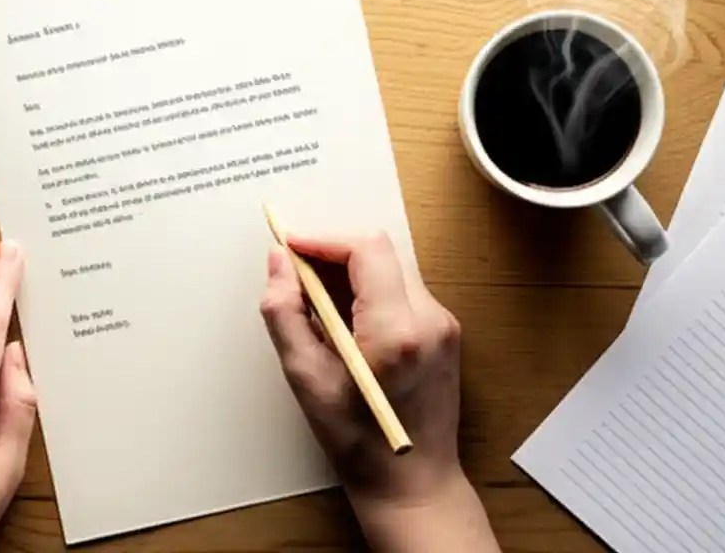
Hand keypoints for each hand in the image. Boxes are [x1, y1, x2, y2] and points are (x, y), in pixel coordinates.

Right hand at [259, 234, 497, 551]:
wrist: (413, 484)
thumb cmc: (358, 444)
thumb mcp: (306, 379)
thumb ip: (285, 313)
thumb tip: (278, 263)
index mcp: (399, 332)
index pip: (365, 250)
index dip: (322, 240)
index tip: (289, 248)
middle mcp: (431, 319)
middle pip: (379, 254)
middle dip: (332, 255)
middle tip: (295, 277)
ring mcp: (444, 324)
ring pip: (390, 270)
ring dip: (350, 275)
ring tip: (317, 307)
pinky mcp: (446, 331)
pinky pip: (401, 292)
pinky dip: (369, 294)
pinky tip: (346, 325)